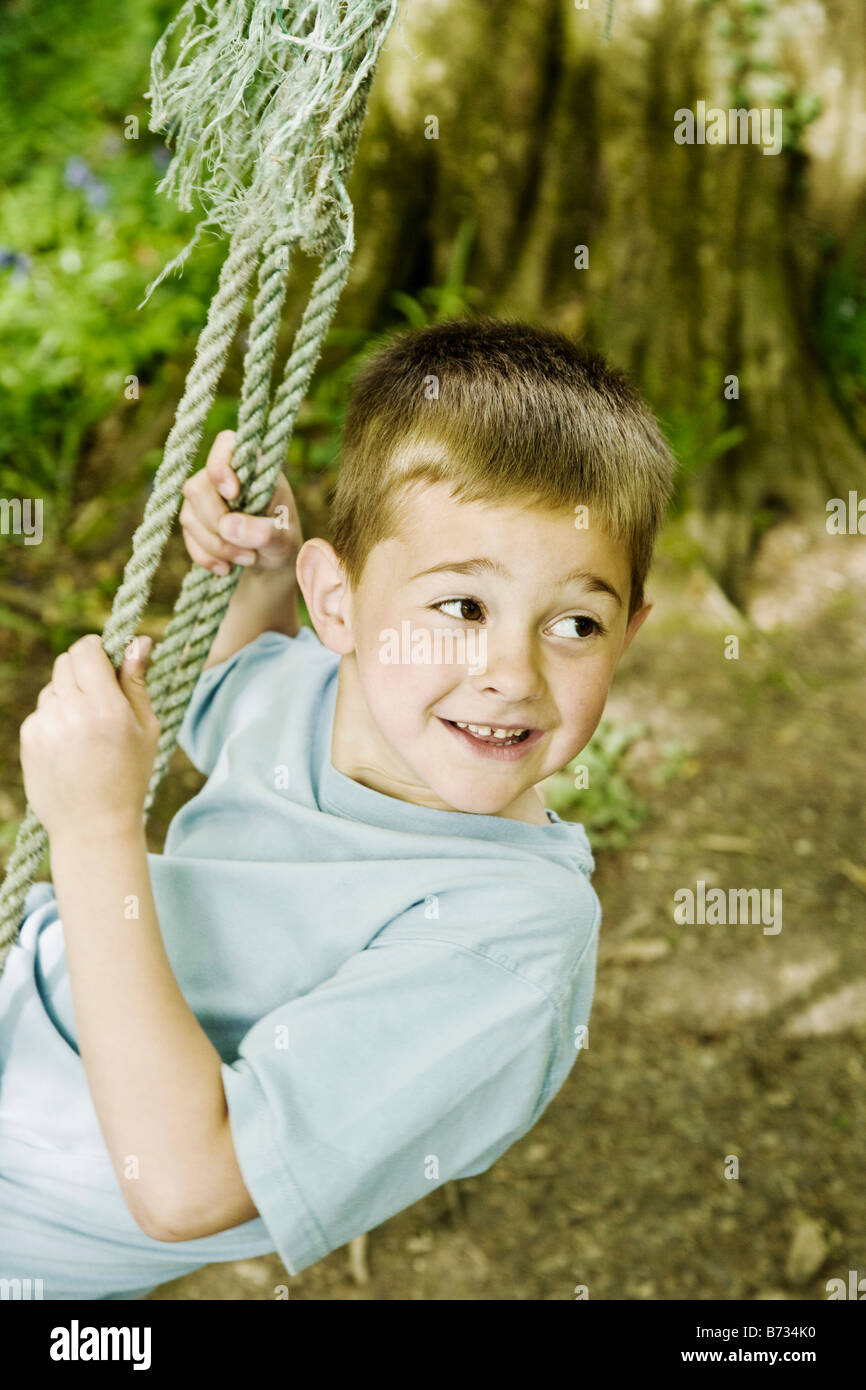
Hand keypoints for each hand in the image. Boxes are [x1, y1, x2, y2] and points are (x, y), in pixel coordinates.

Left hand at [19, 634, 160, 841]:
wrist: (93, 825)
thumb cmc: (129, 775)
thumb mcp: (145, 729)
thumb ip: (137, 681)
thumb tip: (140, 640)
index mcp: (106, 708)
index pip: (87, 650)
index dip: (97, 649)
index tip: (106, 661)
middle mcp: (72, 711)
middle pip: (67, 661)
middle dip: (83, 669)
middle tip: (100, 696)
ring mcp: (46, 724)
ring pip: (52, 685)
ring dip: (68, 694)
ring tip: (86, 729)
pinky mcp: (29, 736)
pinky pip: (42, 709)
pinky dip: (55, 717)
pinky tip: (70, 744)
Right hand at [180, 429, 301, 577]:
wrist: (270, 564)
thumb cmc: (281, 541)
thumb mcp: (283, 539)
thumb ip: (262, 530)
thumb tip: (227, 527)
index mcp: (252, 466)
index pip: (225, 444)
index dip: (220, 466)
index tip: (233, 494)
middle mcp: (222, 476)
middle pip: (197, 488)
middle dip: (218, 524)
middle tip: (248, 550)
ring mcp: (204, 498)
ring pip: (189, 517)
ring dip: (217, 546)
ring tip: (248, 559)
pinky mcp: (193, 520)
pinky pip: (187, 539)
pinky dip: (207, 558)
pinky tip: (227, 568)